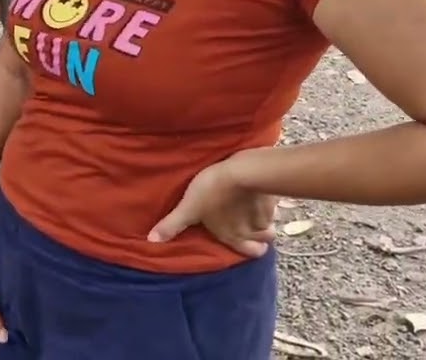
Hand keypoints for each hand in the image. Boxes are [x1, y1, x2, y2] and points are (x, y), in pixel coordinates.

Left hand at [148, 152, 277, 257]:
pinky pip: (274, 205)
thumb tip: (152, 241)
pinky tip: (260, 194)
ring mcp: (266, 215)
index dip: (251, 249)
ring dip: (265, 220)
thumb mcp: (188, 208)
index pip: (252, 253)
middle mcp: (252, 231)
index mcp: (233, 236)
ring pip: (270, 224)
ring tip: (254, 209)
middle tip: (254, 228)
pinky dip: (268, 203)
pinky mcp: (273, 198)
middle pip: (266, 242)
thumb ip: (172, 225)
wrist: (242, 172)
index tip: (249, 244)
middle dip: (261, 238)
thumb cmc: (212, 191)